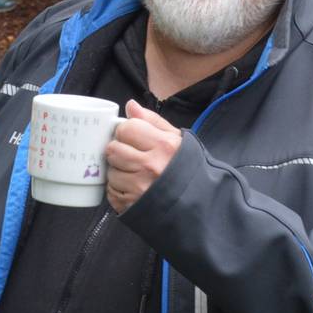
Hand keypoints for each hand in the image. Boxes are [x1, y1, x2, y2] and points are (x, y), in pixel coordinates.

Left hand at [105, 99, 181, 213]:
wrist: (201, 206)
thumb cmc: (188, 170)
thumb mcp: (177, 140)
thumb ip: (152, 120)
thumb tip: (131, 106)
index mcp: (163, 146)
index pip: (126, 128)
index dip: (126, 131)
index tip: (133, 138)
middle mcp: (150, 166)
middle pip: (113, 149)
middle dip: (119, 150)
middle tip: (132, 156)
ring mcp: (140, 188)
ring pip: (110, 171)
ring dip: (118, 171)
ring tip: (135, 174)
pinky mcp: (132, 206)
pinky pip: (111, 192)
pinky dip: (119, 190)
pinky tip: (134, 188)